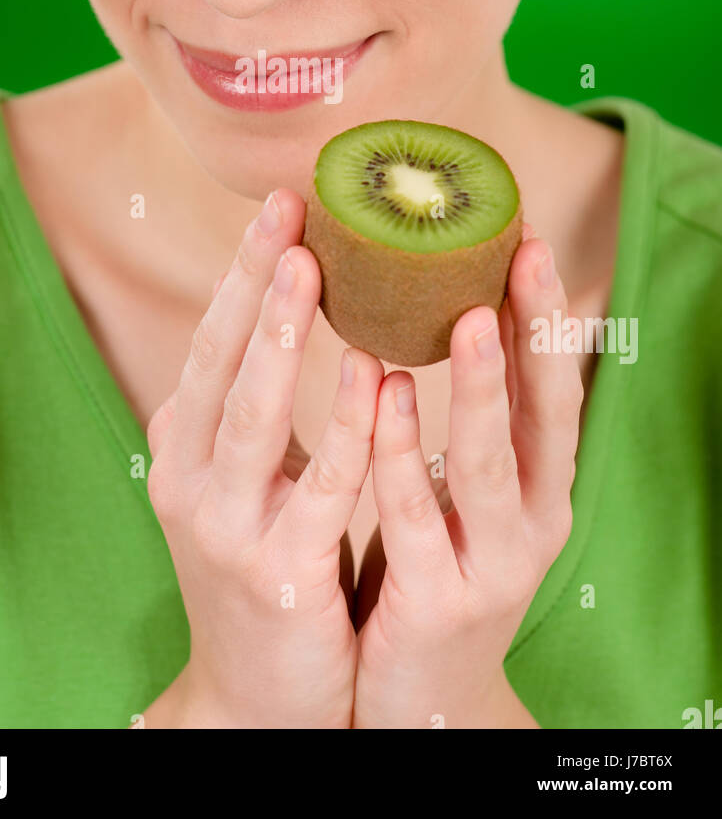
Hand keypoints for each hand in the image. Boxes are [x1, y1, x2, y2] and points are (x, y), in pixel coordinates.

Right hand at [145, 188, 383, 728]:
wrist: (259, 694)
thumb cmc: (263, 563)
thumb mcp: (242, 479)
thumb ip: (256, 405)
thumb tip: (292, 304)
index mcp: (183, 446)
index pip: (211, 341)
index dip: (243, 271)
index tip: (284, 202)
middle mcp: (189, 479)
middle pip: (219, 362)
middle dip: (253, 281)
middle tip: (289, 209)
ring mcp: (227, 530)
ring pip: (252, 415)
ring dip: (279, 336)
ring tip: (311, 265)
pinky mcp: (279, 574)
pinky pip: (319, 489)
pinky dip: (344, 428)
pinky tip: (373, 374)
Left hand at [351, 226, 582, 727]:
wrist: (413, 700)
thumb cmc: (431, 572)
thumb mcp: (463, 499)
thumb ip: (467, 427)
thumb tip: (454, 313)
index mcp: (536, 490)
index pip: (552, 390)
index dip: (546, 317)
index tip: (528, 237)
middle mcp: (530, 526)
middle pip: (543, 419)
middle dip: (533, 333)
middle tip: (523, 254)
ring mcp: (488, 570)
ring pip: (487, 467)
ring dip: (482, 389)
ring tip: (470, 316)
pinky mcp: (434, 605)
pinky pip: (412, 517)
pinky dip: (401, 451)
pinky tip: (386, 394)